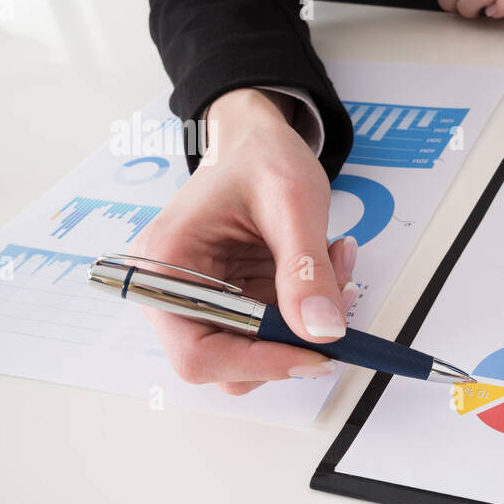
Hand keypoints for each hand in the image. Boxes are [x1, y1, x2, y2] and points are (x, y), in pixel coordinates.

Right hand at [134, 88, 358, 394]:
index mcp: (165, 266)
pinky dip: (311, 307)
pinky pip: (276, 329)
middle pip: (226, 363)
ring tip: (333, 264)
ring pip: (260, 351)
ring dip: (308, 322)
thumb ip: (305, 269)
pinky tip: (326, 263)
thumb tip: (323, 331)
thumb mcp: (292, 203)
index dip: (257, 364)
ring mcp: (205, 300)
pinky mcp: (235, 301)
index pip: (197, 352)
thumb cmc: (261, 157)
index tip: (318, 353)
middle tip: (339, 295)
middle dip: (292, 339)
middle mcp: (174, 292)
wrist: (259, 140)